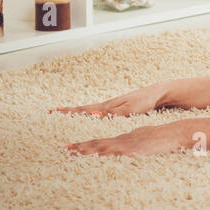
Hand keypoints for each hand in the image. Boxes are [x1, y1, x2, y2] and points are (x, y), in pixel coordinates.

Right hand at [52, 81, 168, 116]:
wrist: (158, 93)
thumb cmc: (145, 102)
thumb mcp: (129, 110)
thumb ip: (112, 114)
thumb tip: (94, 116)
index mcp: (107, 107)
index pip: (83, 110)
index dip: (68, 112)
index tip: (52, 112)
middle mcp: (107, 105)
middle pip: (83, 109)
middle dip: (67, 112)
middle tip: (51, 112)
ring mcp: (112, 106)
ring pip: (90, 110)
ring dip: (77, 113)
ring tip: (64, 114)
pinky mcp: (119, 108)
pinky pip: (99, 112)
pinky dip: (89, 114)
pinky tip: (89, 116)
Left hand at [65, 120, 198, 157]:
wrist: (174, 133)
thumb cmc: (161, 139)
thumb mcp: (143, 142)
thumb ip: (132, 147)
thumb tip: (124, 154)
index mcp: (123, 139)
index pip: (100, 142)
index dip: (84, 145)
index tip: (71, 148)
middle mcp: (122, 140)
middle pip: (97, 143)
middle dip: (79, 147)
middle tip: (64, 149)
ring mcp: (127, 144)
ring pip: (103, 147)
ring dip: (87, 149)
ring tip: (73, 152)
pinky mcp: (134, 149)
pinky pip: (116, 152)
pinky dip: (104, 153)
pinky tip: (95, 156)